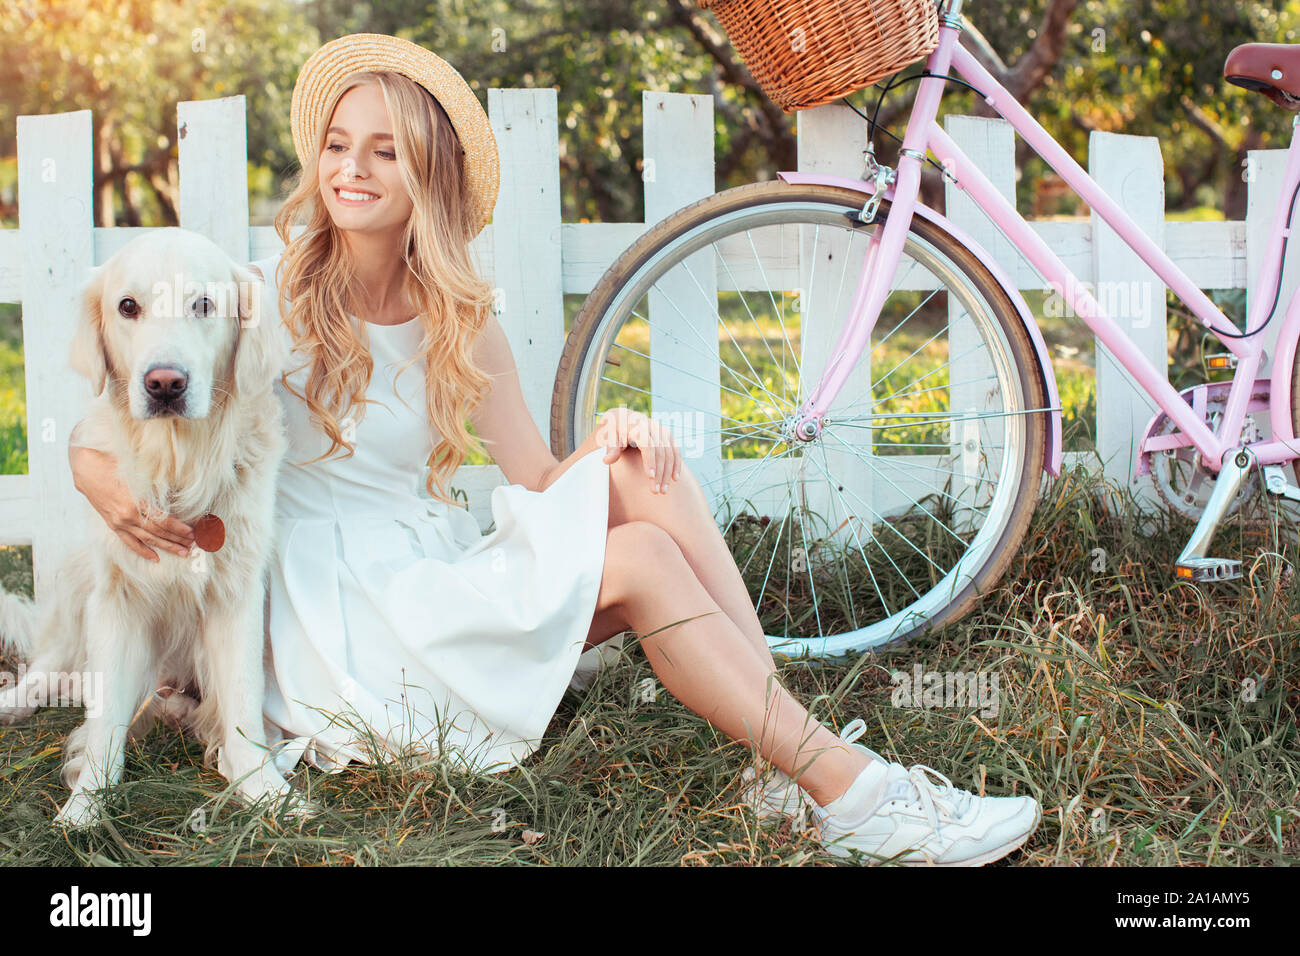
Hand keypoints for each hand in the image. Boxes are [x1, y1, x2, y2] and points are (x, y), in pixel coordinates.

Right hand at [69, 444, 195, 560]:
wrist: (86, 469)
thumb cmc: (115, 466)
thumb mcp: (138, 473)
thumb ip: (156, 486)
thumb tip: (177, 495)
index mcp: (135, 503)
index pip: (163, 521)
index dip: (179, 529)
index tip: (193, 532)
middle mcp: (127, 517)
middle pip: (158, 532)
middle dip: (177, 539)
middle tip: (194, 545)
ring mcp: (119, 523)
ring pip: (147, 539)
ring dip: (166, 547)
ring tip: (182, 552)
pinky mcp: (112, 525)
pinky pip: (129, 542)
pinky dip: (142, 550)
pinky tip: (155, 558)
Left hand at [596, 407, 680, 494]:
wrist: (625, 419)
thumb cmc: (615, 432)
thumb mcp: (609, 438)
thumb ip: (610, 448)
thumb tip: (607, 460)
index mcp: (637, 426)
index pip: (648, 444)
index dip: (650, 460)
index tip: (650, 477)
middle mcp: (652, 427)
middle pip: (660, 451)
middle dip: (660, 472)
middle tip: (656, 491)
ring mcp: (661, 431)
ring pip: (670, 453)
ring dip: (668, 473)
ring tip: (663, 490)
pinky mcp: (668, 436)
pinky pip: (675, 451)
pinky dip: (676, 465)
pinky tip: (675, 479)